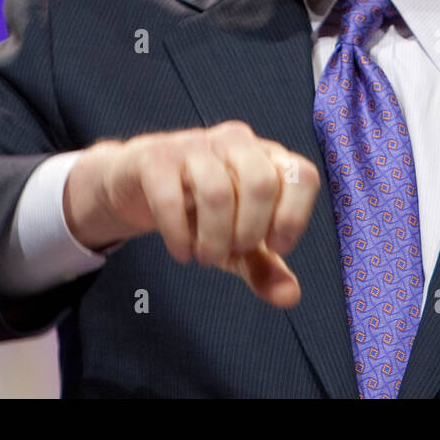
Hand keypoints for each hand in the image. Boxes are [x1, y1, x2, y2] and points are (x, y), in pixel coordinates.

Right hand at [63, 121, 319, 306]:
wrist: (138, 186)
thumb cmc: (200, 210)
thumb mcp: (237, 243)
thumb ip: (265, 268)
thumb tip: (290, 296)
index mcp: (267, 157)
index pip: (301, 175)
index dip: (294, 216)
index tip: (276, 247)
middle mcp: (236, 143)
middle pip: (261, 183)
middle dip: (250, 231)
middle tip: (233, 251)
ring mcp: (195, 145)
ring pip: (217, 192)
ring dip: (214, 238)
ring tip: (206, 257)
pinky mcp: (155, 158)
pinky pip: (170, 198)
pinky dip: (178, 236)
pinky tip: (181, 252)